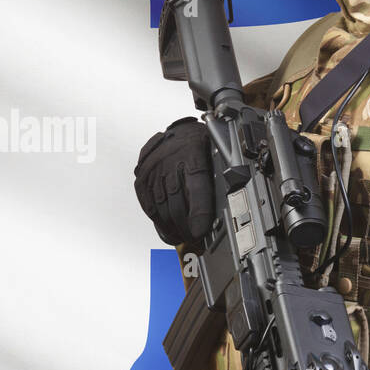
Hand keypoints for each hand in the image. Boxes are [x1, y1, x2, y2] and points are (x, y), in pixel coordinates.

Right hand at [132, 117, 214, 250]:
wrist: (178, 130)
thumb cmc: (200, 143)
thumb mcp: (215, 153)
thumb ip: (217, 178)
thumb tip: (227, 207)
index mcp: (193, 151)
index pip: (196, 186)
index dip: (198, 213)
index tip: (200, 231)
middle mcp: (170, 159)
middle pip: (176, 200)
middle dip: (185, 226)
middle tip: (195, 239)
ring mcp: (153, 168)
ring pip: (160, 205)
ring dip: (171, 227)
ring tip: (182, 238)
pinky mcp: (142, 176)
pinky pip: (147, 203)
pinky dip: (158, 220)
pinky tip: (166, 230)